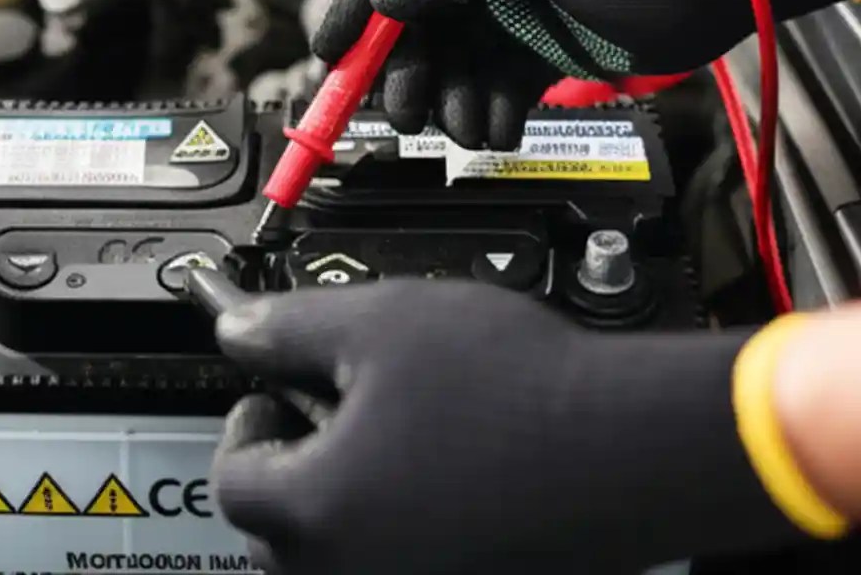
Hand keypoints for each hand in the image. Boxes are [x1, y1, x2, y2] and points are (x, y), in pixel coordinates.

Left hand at [211, 280, 803, 573]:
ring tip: (394, 436)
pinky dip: (401, 529)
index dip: (248, 423)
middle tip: (332, 410)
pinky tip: (444, 475)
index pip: (234, 480)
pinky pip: (404, 564)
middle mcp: (356, 573)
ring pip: (339, 556)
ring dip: (343, 501)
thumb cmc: (519, 390)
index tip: (276, 392)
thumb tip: (237, 330)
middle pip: (278, 531)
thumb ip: (285, 330)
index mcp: (316, 515)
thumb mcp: (380, 325)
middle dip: (290, 466)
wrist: (640, 445)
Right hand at [312, 0, 850, 149]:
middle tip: (404, 111)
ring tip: (468, 127)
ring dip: (451, 100)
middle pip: (414, 15)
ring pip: (452, 59)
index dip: (354, 1)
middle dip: (406, 68)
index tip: (330, 55)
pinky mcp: (539, 43)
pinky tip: (500, 130)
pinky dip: (490, 112)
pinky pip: (493, 83)